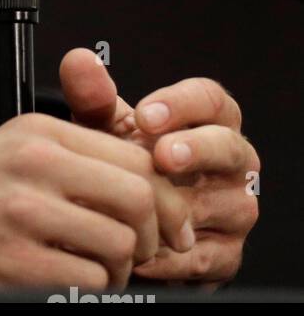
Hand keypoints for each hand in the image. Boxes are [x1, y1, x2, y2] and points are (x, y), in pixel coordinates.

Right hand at [0, 111, 192, 288]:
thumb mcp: (8, 147)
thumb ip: (69, 154)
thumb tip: (141, 179)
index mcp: (37, 132)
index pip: (133, 155)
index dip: (164, 195)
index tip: (168, 221)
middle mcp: (35, 165)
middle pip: (138, 198)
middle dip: (153, 234)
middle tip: (142, 250)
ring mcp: (26, 214)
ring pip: (120, 245)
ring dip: (119, 269)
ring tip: (94, 268)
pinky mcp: (19, 263)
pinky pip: (89, 281)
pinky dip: (89, 289)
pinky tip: (68, 281)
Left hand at [59, 48, 260, 288]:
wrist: (119, 216)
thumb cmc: (120, 162)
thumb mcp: (102, 127)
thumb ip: (92, 96)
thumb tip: (79, 60)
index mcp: (206, 122)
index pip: (211, 100)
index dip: (182, 104)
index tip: (146, 114)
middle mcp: (231, 164)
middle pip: (230, 148)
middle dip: (197, 149)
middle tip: (161, 155)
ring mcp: (234, 209)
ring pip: (228, 204)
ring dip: (182, 205)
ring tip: (143, 204)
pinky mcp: (226, 254)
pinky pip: (207, 255)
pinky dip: (172, 254)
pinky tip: (141, 247)